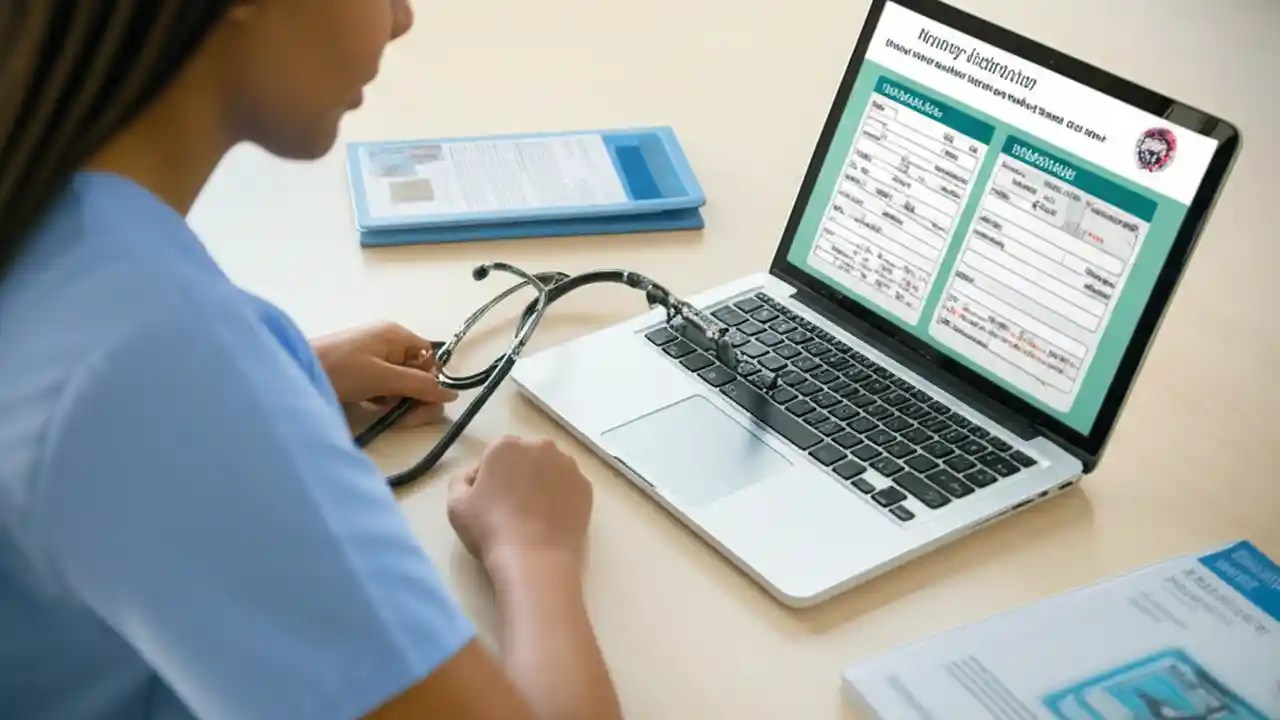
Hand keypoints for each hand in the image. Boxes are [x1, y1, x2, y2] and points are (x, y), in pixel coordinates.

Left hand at [312, 321, 457, 425]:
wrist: (294, 371)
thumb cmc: (339, 370)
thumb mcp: (383, 379)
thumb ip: (419, 386)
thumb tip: (452, 393)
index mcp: (397, 335)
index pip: (430, 360)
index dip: (428, 383)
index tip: (418, 404)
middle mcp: (388, 341)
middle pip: (416, 372)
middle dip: (411, 395)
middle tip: (399, 415)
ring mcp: (372, 355)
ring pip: (400, 382)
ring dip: (394, 399)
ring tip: (377, 408)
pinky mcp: (359, 369)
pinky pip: (382, 384)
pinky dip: (379, 398)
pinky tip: (367, 405)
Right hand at [448, 436, 593, 576]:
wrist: (535, 560)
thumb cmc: (490, 530)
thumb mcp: (456, 504)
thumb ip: (461, 478)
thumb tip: (476, 472)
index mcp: (506, 446)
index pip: (495, 454)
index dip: (491, 476)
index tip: (490, 499)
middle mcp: (540, 447)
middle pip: (525, 457)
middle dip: (519, 474)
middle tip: (513, 506)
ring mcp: (568, 466)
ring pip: (550, 469)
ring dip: (542, 482)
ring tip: (535, 514)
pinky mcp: (586, 486)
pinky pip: (569, 486)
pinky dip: (561, 496)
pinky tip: (552, 518)